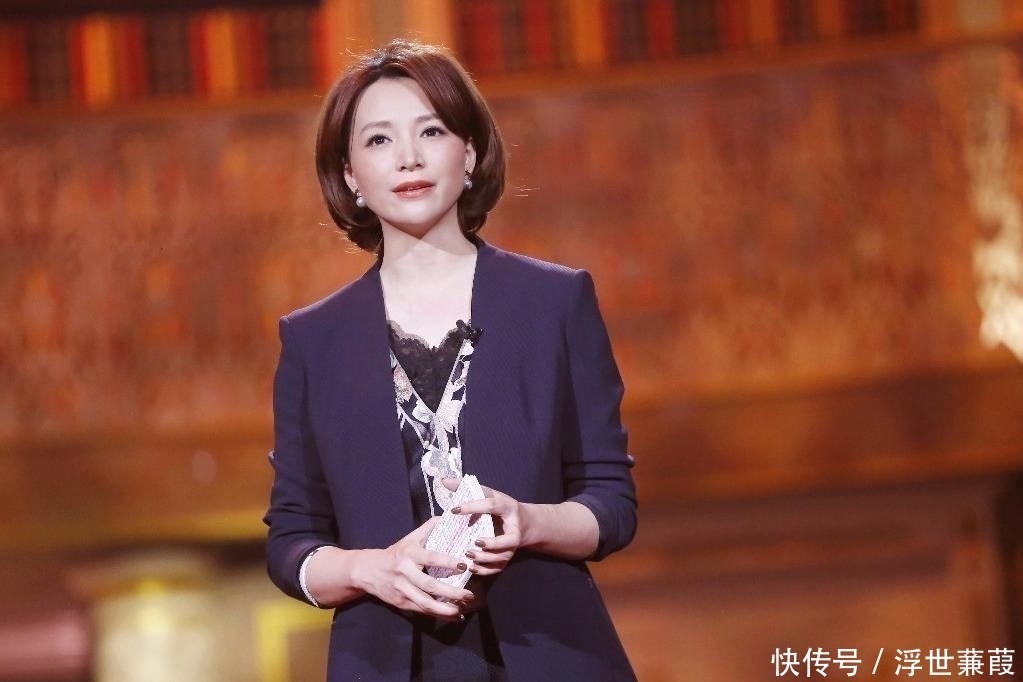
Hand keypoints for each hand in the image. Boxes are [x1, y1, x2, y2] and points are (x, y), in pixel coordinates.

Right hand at [352, 516, 477, 621]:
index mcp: (409, 554)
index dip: (448, 562)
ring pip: (425, 603)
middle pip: (430, 585)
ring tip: (462, 609)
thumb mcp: (410, 538)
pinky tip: (454, 616)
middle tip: (469, 594)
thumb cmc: (396, 552)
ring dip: (446, 609)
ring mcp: (402, 590)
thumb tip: (450, 516)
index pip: (431, 558)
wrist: (368, 570)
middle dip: (451, 592)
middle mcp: (405, 573)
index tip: (464, 565)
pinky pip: (422, 611)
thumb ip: (429, 528)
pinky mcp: (401, 603)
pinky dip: (439, 615)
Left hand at [442, 477, 524, 576]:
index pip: (491, 505)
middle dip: (492, 543)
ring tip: (467, 555)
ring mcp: (513, 546)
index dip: (473, 507)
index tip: (454, 510)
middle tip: (474, 542)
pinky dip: (484, 570)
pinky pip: (498, 568)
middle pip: (508, 540)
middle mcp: (514, 528)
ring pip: (502, 557)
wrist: (524, 524)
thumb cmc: (500, 507)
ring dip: (485, 558)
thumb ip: (466, 487)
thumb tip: (444, 480)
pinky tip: (471, 567)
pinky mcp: (508, 558)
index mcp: (508, 507)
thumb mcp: (488, 494)